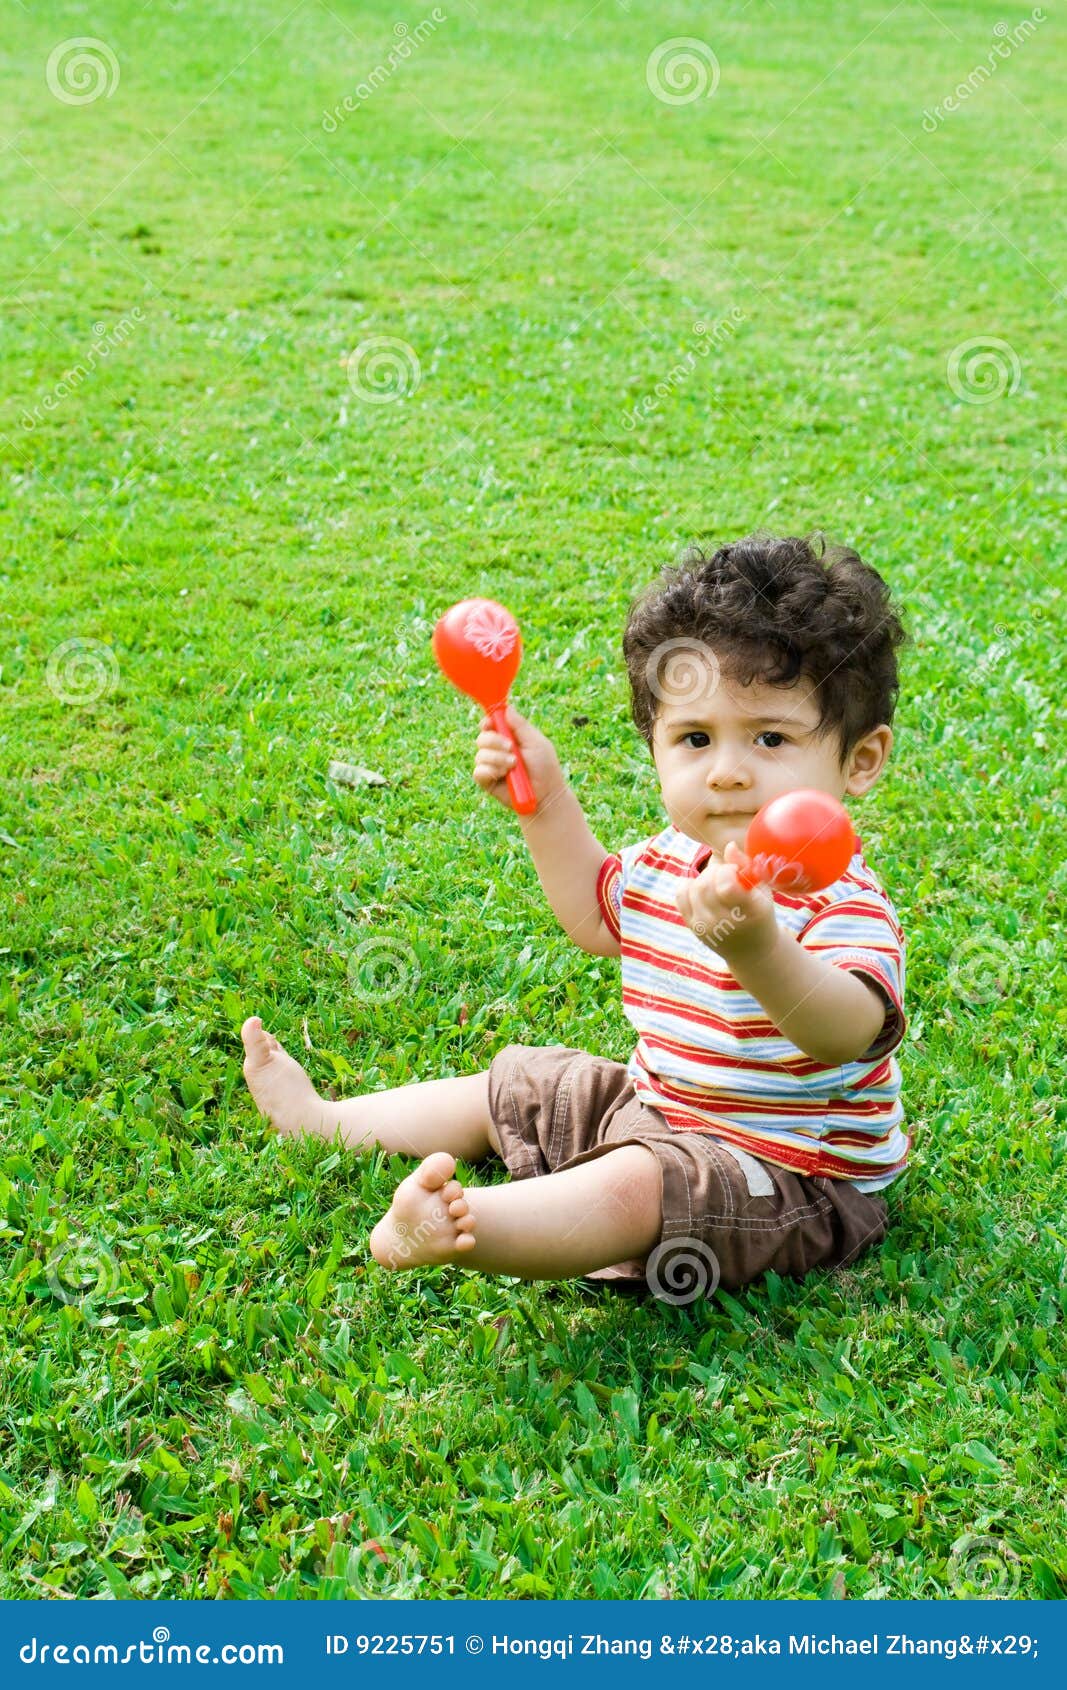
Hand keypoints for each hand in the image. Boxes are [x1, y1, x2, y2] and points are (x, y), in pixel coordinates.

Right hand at [473, 704, 565, 814]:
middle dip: (495, 741)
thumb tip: (507, 708)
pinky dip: (491, 771)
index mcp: (508, 737)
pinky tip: (503, 776)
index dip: (488, 721)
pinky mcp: (486, 780)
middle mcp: (497, 750)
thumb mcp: (536, 742)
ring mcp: (491, 765)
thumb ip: (521, 726)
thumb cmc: (544, 767)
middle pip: (482, 737)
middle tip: (511, 748)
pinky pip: (478, 771)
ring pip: (480, 754)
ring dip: (498, 759)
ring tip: (514, 766)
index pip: (491, 724)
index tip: (490, 722)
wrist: (545, 795)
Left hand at [675, 839, 777, 957]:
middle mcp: (725, 923)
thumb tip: (729, 845)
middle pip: (706, 884)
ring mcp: (706, 927)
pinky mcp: (693, 927)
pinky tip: (702, 888)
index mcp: (749, 912)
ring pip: (693, 888)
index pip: (725, 886)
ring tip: (717, 882)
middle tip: (726, 874)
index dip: (727, 871)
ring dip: (704, 877)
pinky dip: (689, 885)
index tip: (735, 871)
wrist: (752, 951)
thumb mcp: (762, 891)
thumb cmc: (760, 914)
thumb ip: (747, 866)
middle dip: (715, 871)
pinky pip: (681, 895)